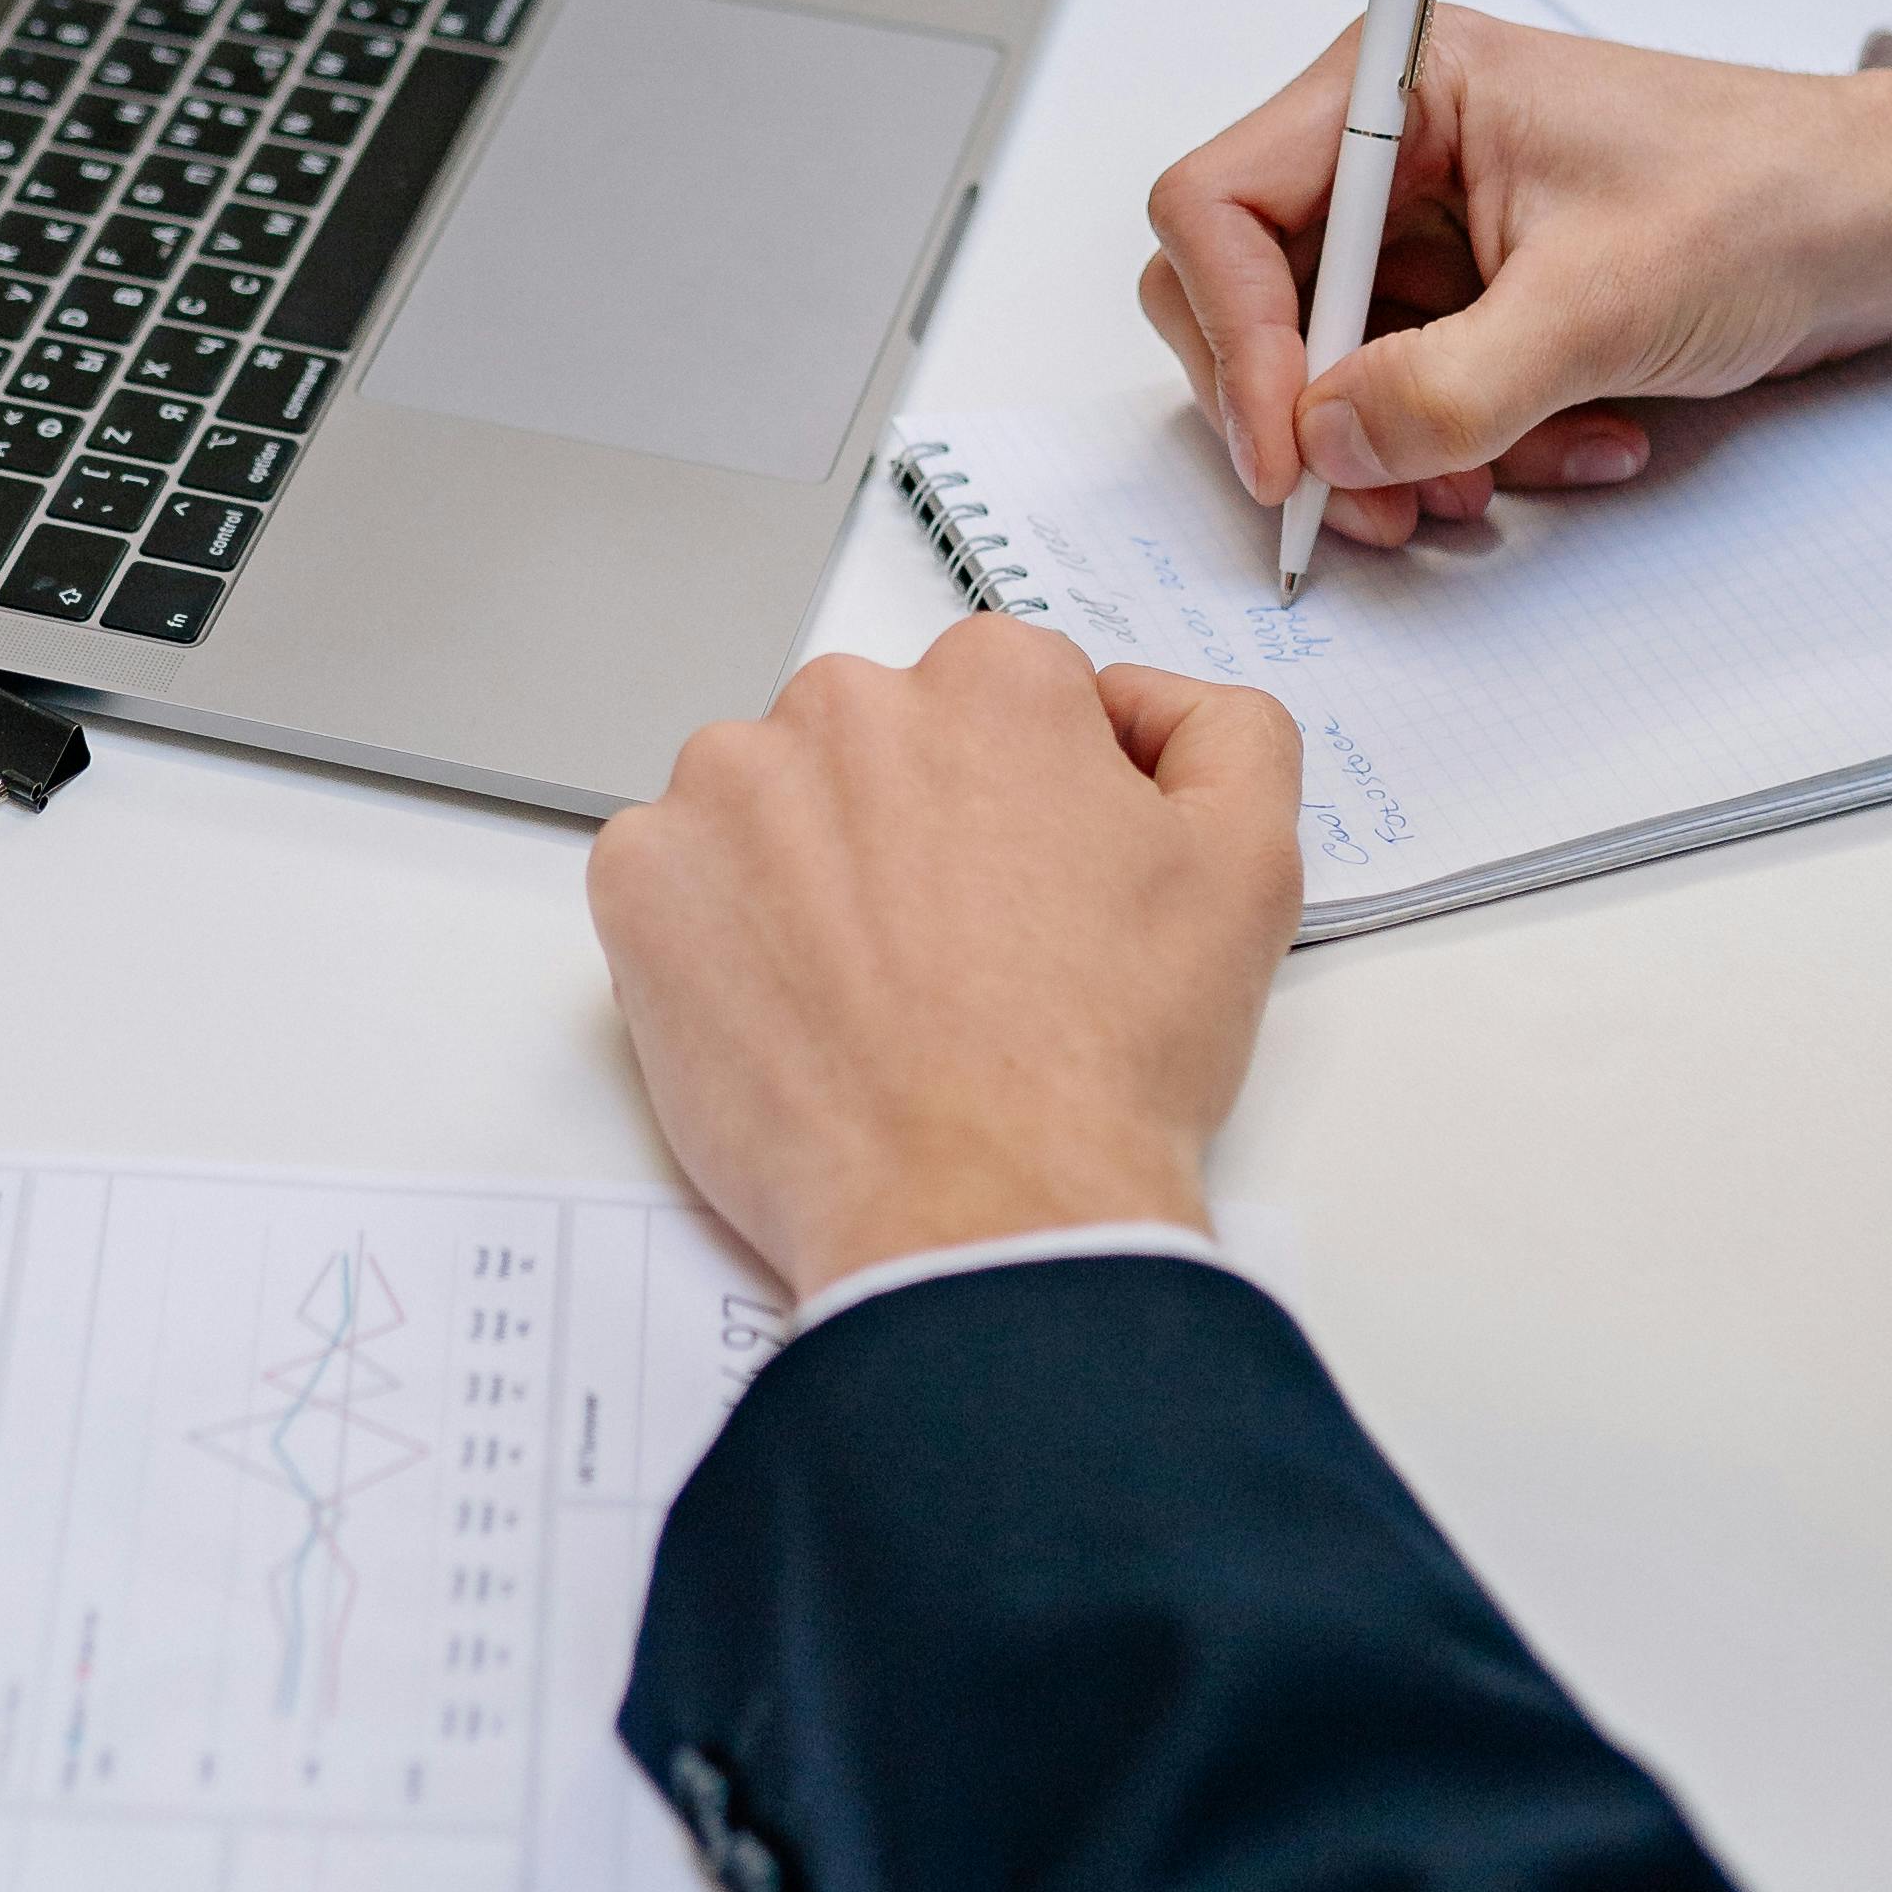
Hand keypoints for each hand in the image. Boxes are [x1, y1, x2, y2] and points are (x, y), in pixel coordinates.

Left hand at [587, 619, 1302, 1296]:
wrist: (983, 1209)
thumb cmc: (1102, 1064)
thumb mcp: (1248, 870)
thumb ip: (1223, 736)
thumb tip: (1155, 707)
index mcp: (992, 682)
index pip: (1005, 700)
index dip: (1034, 800)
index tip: (1036, 885)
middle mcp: (848, 704)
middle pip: (881, 742)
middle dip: (915, 824)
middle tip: (960, 954)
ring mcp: (728, 789)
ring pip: (773, 804)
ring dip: (809, 869)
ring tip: (874, 991)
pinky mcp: (643, 880)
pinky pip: (679, 876)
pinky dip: (720, 932)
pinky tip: (793, 1007)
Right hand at [1142, 14, 1891, 549]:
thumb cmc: (1770, 199)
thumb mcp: (1604, 303)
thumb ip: (1450, 386)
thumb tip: (1323, 446)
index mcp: (1399, 89)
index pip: (1216, 205)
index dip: (1235, 334)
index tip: (1287, 449)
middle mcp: (1392, 149)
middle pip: (1244, 291)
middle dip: (1303, 410)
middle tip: (1366, 500)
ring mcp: (1428, 224)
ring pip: (1323, 362)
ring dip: (1391, 447)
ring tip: (1484, 488)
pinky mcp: (1473, 291)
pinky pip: (1410, 391)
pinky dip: (1467, 443)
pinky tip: (1573, 447)